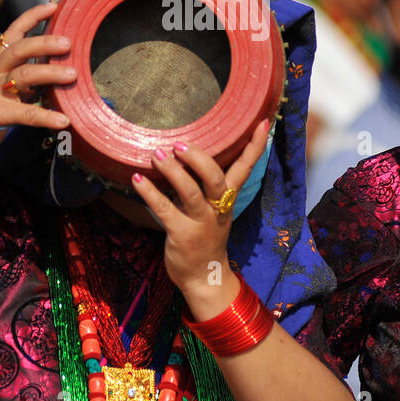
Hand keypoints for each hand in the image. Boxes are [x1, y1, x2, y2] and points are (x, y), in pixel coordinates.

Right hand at [0, 2, 75, 165]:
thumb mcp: (0, 83)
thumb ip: (22, 71)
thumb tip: (56, 63)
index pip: (14, 32)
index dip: (33, 16)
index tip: (54, 6)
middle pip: (20, 49)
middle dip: (45, 43)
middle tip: (69, 43)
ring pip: (24, 75)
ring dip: (51, 73)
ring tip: (74, 75)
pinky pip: (26, 113)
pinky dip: (46, 116)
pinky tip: (64, 120)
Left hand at [129, 119, 271, 312]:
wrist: (204, 278)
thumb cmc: (205, 237)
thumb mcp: (213, 210)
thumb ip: (204, 186)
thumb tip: (185, 154)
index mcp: (228, 199)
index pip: (246, 168)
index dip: (255, 146)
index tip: (262, 122)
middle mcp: (217, 208)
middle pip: (216, 178)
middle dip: (199, 159)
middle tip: (180, 144)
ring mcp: (200, 222)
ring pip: (190, 191)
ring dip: (173, 171)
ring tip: (157, 154)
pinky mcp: (181, 234)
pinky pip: (164, 209)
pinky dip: (149, 193)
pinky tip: (137, 180)